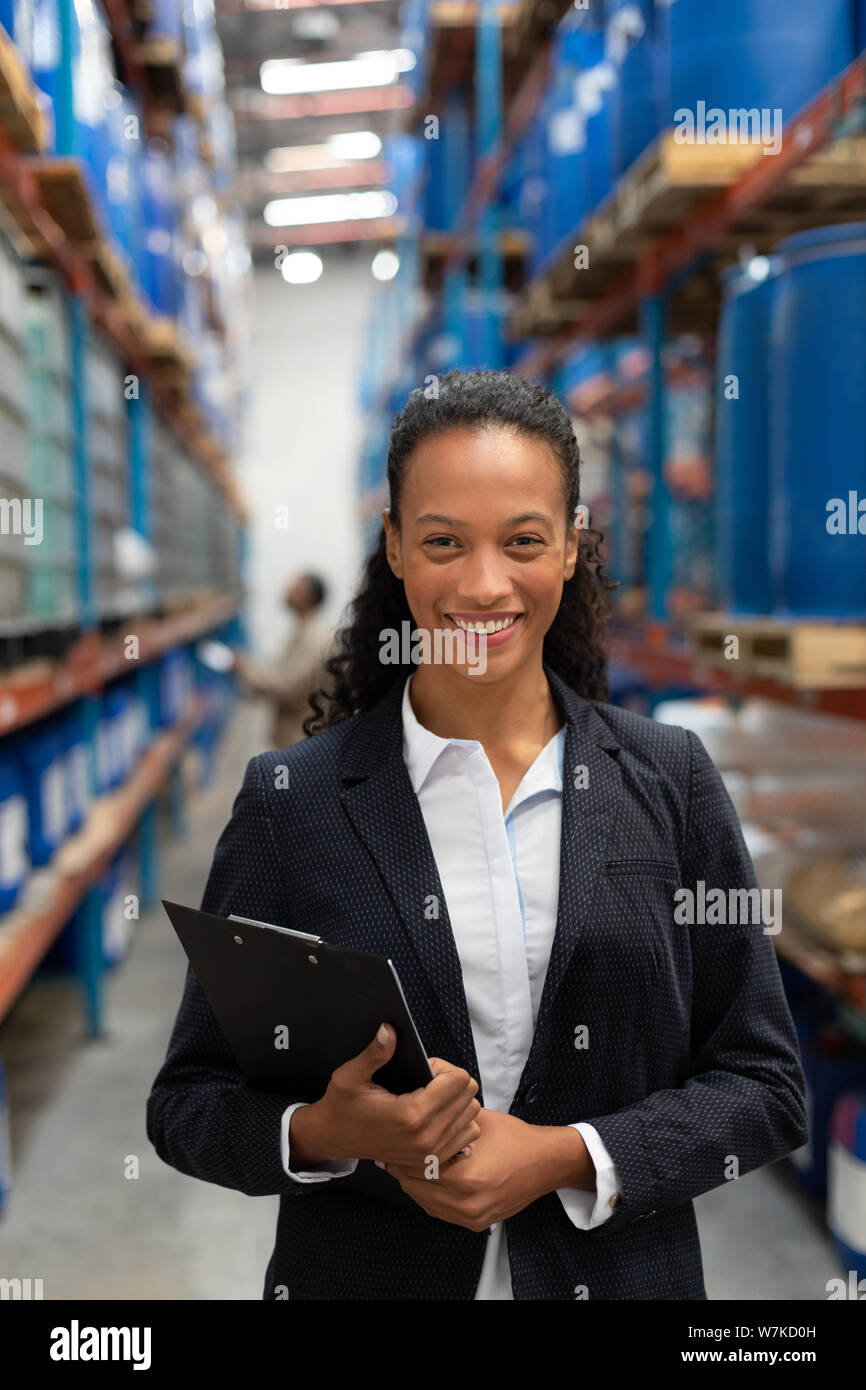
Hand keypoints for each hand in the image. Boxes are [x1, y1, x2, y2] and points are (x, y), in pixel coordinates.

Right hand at [290, 1025, 481, 1167]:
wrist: (335, 1138)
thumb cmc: (343, 1105)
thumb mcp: (350, 1075)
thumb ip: (374, 1053)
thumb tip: (389, 1029)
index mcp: (411, 1114)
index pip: (458, 1081)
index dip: (443, 1067)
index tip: (424, 1068)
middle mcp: (427, 1137)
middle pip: (469, 1096)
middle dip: (452, 1081)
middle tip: (428, 1081)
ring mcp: (432, 1153)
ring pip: (472, 1115)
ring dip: (457, 1101)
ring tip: (433, 1097)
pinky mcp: (434, 1161)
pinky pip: (468, 1135)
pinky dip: (459, 1121)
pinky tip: (438, 1115)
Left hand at [381, 1107, 593, 1231]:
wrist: (545, 1163)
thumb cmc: (515, 1138)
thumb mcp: (478, 1122)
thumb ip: (446, 1122)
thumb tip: (418, 1112)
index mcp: (466, 1177)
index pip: (418, 1168)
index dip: (401, 1154)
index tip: (392, 1143)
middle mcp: (467, 1203)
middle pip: (417, 1188)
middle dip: (403, 1169)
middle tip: (392, 1153)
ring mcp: (471, 1217)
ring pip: (425, 1203)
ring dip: (414, 1185)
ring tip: (405, 1165)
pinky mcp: (476, 1224)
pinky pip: (441, 1212)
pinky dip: (430, 1197)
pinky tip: (426, 1180)